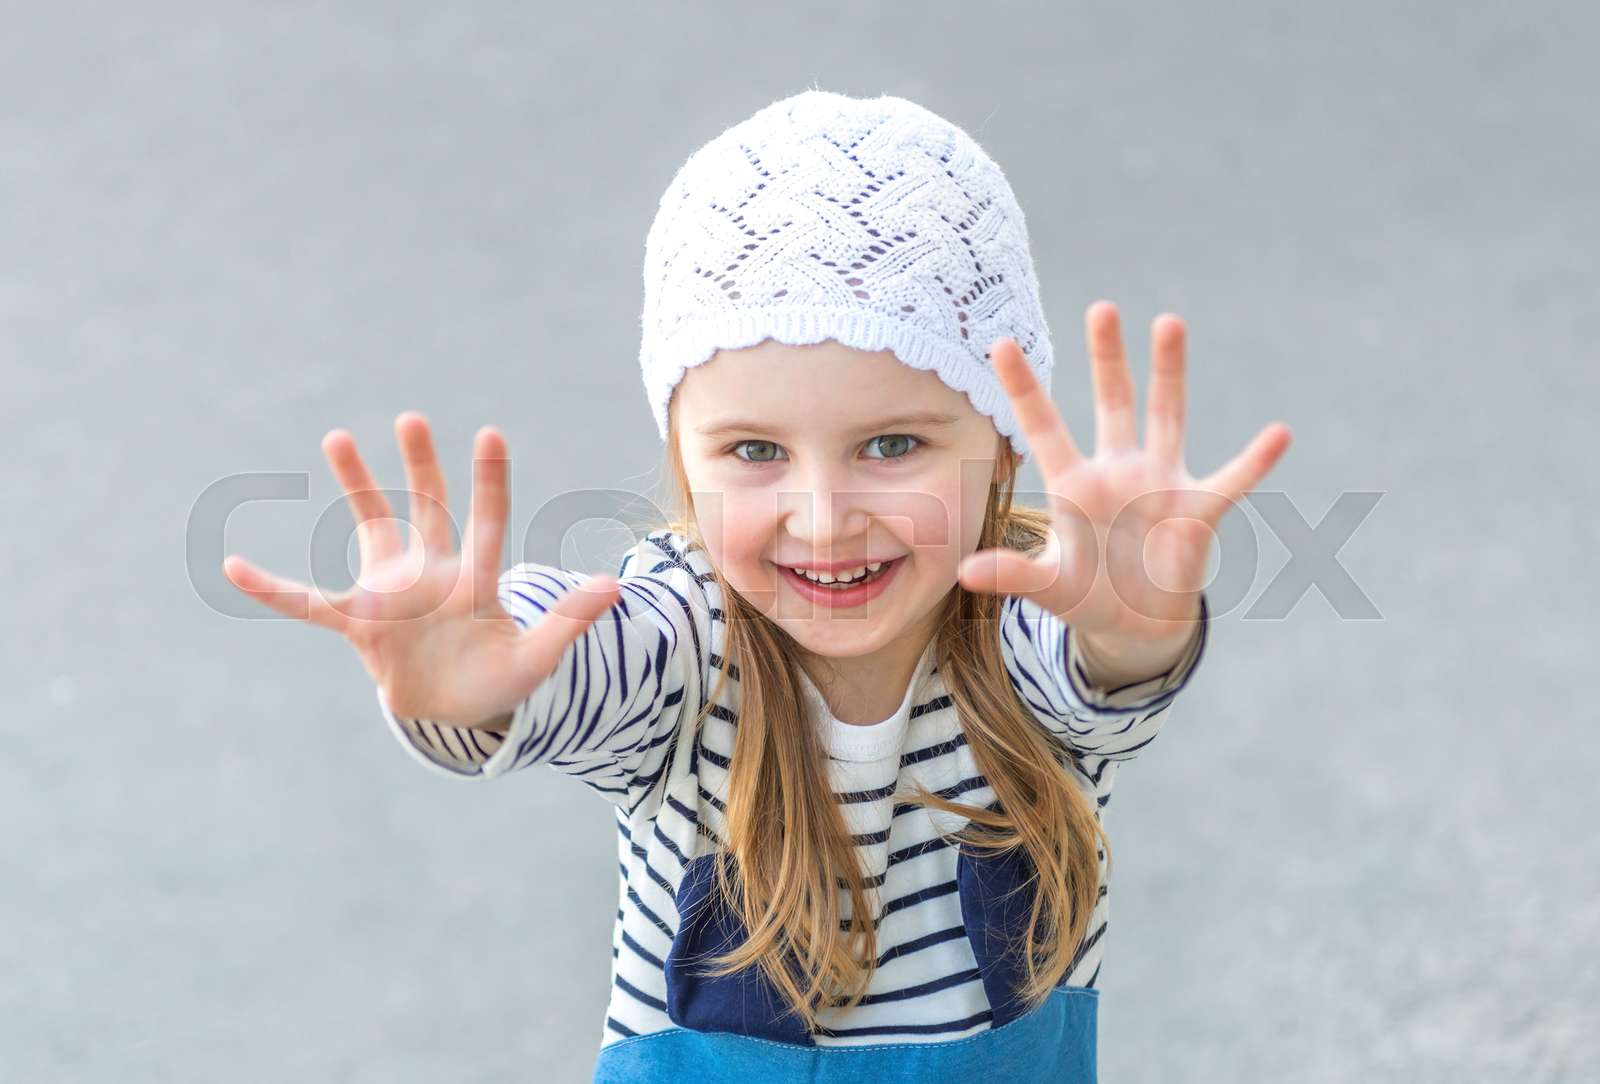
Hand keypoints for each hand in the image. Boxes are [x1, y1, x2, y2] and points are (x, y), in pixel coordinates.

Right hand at [223, 412, 622, 727]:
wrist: (454, 708)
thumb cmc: (498, 677)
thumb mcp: (537, 657)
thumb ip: (568, 621)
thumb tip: (615, 586)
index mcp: (477, 581)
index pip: (486, 522)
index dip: (489, 482)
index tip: (491, 434)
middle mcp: (432, 573)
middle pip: (428, 509)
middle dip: (421, 467)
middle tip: (412, 419)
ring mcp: (392, 594)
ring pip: (372, 528)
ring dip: (359, 488)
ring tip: (339, 436)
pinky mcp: (360, 625)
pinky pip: (308, 604)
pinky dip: (273, 589)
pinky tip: (234, 567)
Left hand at [959, 302, 1291, 674]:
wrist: (1137, 625)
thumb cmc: (1088, 595)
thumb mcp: (1050, 587)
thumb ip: (1015, 574)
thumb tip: (965, 572)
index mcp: (1074, 485)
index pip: (1044, 428)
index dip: (1024, 388)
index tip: (1000, 342)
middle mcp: (1118, 469)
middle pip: (1112, 403)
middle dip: (1107, 358)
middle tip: (1101, 308)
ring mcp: (1161, 482)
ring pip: (1166, 415)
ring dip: (1169, 372)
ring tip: (1168, 322)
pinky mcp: (1199, 508)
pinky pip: (1232, 479)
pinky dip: (1255, 461)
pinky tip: (1278, 434)